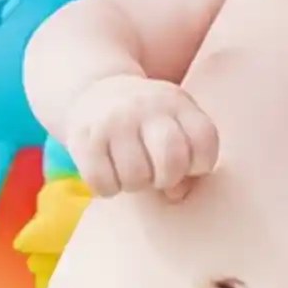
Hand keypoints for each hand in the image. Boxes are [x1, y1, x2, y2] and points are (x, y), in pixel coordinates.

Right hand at [61, 75, 218, 199]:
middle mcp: (147, 107)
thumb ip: (189, 161)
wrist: (96, 92)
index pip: (204, 140)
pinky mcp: (83, 138)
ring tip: (133, 172)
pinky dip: (108, 188)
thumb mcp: (177, 127)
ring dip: (136, 185)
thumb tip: (176, 194)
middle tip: (158, 174)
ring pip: (135, 177)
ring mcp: (114, 121)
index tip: (189, 164)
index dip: (201, 164)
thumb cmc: (148, 122)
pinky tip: (110, 174)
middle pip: (171, 159)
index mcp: (178, 103)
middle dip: (168, 178)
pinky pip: (102, 182)